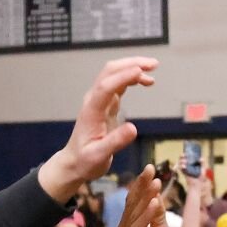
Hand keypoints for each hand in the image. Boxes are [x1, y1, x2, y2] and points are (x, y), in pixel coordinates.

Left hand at [38, 57, 156, 202]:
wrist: (74, 163)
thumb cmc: (85, 161)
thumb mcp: (99, 156)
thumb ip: (115, 142)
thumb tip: (133, 128)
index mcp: (91, 111)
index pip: (106, 86)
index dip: (123, 77)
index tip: (140, 72)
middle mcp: (94, 101)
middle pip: (110, 72)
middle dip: (131, 64)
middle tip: (153, 64)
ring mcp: (99, 101)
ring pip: (114, 74)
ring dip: (132, 67)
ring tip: (153, 70)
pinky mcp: (105, 105)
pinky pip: (117, 84)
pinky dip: (131, 78)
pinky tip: (144, 81)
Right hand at [114, 166, 176, 226]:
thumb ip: (157, 217)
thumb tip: (156, 196)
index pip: (135, 202)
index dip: (142, 186)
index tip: (151, 169)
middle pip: (132, 204)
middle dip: (142, 185)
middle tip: (150, 168)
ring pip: (133, 214)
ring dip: (145, 197)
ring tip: (154, 181)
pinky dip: (146, 215)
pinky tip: (153, 203)